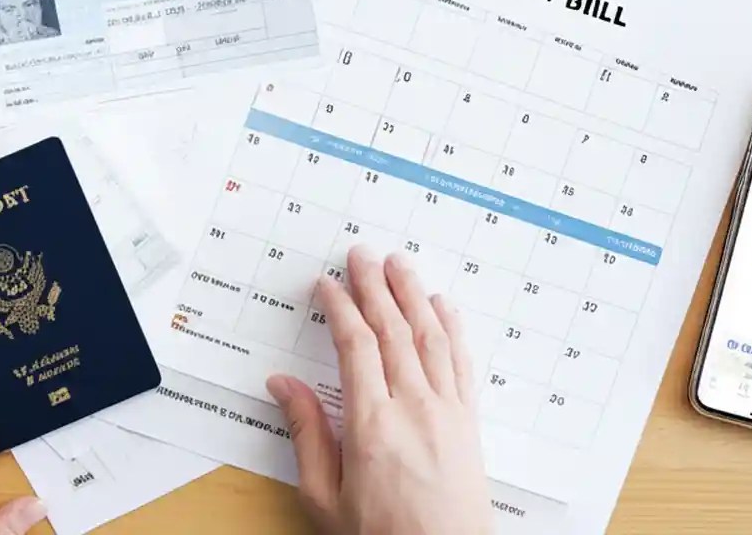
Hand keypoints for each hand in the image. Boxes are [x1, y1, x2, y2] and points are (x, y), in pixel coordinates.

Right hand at [267, 247, 492, 534]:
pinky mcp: (468, 420)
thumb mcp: (324, 496)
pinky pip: (461, 360)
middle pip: (392, 329)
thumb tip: (282, 385)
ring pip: (429, 335)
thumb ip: (306, 434)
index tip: (327, 285)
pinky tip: (443, 305)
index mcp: (371, 424)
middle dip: (375, 286)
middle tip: (361, 254)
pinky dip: (451, 327)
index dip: (340, 307)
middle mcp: (413, 407)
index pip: (354, 345)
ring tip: (399, 262)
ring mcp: (446, 410)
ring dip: (413, 293)